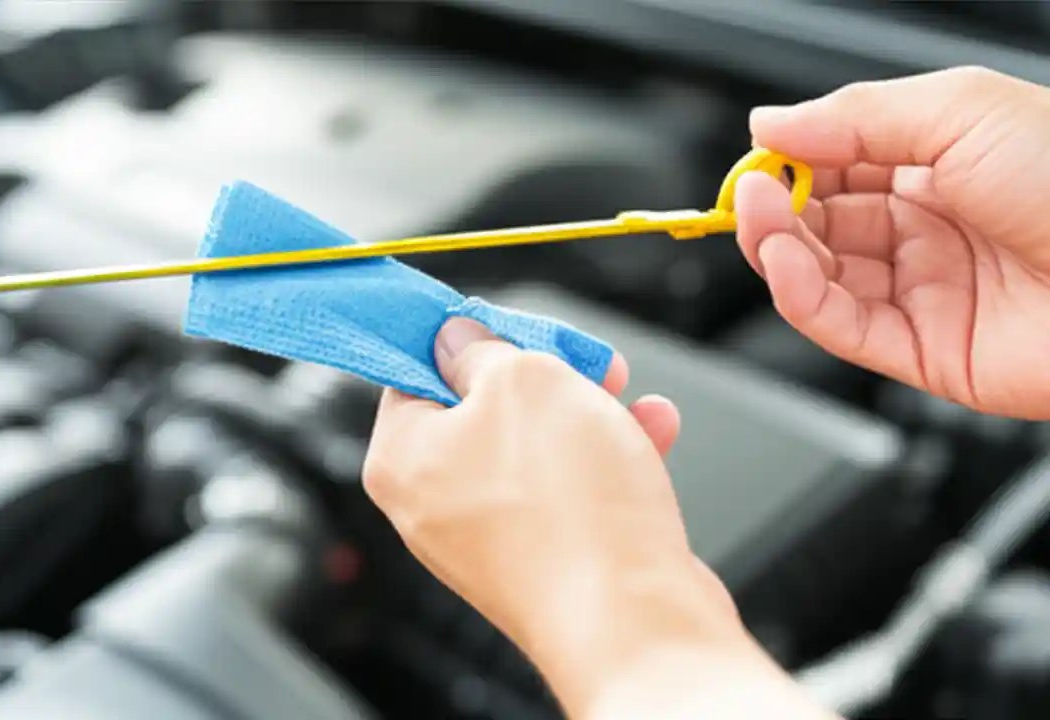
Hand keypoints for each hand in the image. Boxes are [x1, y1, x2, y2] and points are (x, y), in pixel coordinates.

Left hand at [362, 318, 782, 718]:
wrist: (631, 616)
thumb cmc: (567, 505)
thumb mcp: (523, 381)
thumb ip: (484, 349)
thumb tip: (458, 338)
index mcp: (400, 458)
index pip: (410, 374)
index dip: (460, 340)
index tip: (499, 322)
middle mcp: (433, 504)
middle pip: (478, 410)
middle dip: (540, 376)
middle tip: (578, 356)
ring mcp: (488, 539)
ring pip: (533, 449)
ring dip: (587, 411)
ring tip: (624, 392)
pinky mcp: (543, 562)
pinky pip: (568, 492)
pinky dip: (607, 457)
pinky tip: (651, 431)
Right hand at [736, 66, 1049, 419]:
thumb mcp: (959, 110)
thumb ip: (854, 117)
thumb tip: (770, 123)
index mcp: (939, 169)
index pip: (836, 170)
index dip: (788, 164)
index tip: (756, 158)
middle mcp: (927, 232)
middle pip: (819, 226)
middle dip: (774, 208)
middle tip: (748, 193)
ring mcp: (923, 293)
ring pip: (819, 277)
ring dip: (777, 249)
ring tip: (760, 220)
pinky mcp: (923, 351)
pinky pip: (841, 326)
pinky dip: (799, 295)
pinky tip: (784, 263)